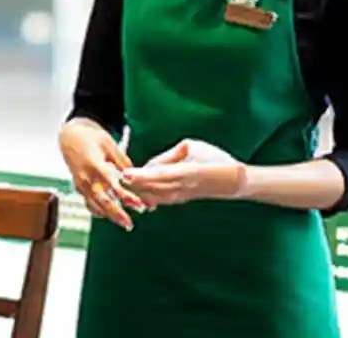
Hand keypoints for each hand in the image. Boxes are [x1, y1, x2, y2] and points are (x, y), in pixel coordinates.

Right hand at [59, 118, 146, 230]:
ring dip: (109, 215)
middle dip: (117, 215)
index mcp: (96, 166)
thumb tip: (134, 176)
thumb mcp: (110, 145)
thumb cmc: (90, 138)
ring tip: (123, 222)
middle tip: (129, 224)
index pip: (113, 187)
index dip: (127, 198)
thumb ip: (123, 162)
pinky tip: (108, 214)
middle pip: (103, 202)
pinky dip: (98, 211)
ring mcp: (81, 184)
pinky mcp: (79, 187)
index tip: (139, 205)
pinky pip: (88, 203)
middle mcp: (87, 178)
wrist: (71, 136)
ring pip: (95, 206)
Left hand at [120, 139, 246, 207]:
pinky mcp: (180, 200)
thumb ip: (168, 156)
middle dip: (133, 185)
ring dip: (137, 193)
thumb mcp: (191, 147)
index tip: (126, 174)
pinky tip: (134, 196)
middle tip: (114, 180)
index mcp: (186, 172)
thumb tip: (149, 165)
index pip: (159, 174)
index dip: (141, 175)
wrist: (233, 180)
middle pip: (151, 189)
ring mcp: (180, 196)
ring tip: (120, 188)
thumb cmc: (214, 158)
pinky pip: (159, 200)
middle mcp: (181, 187)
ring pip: (153, 197)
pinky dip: (145, 197)